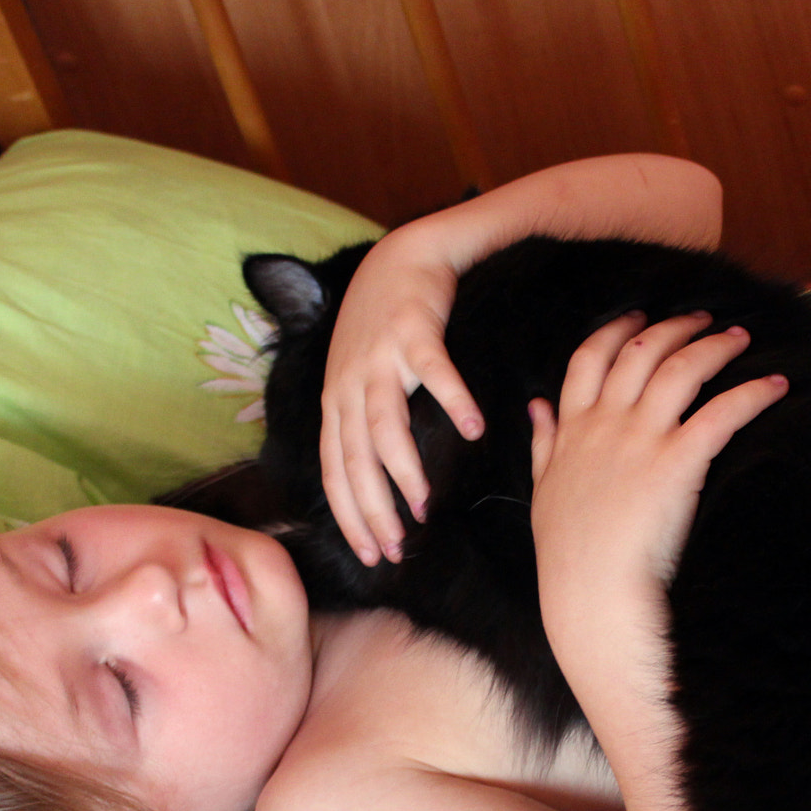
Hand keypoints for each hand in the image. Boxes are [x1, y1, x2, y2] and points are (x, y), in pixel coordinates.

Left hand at [320, 225, 486, 565]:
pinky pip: (433, 372)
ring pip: (383, 425)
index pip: (335, 472)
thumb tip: (375, 475)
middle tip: (394, 548)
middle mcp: (349, 384)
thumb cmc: (385, 322)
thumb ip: (363, 421)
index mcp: (336, 401)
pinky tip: (475, 430)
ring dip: (402, 470)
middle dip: (372, 509)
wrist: (403, 256)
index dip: (350, 516)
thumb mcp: (359, 376)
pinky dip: (453, 402)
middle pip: (355, 459)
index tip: (371, 554)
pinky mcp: (413, 330)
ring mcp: (379, 358)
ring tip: (422, 506)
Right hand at [529, 312, 786, 654]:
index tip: (638, 318)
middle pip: (640, 352)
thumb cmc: (567, 555)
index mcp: (573, 430)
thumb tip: (536, 408)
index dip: (616, 330)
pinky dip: (752, 393)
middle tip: (700, 319)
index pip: (589, 359)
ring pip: (681, 368)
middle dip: (674, 328)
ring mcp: (642, 440)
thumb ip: (543, 444)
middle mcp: (606, 424)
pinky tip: (774, 386)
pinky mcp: (678, 462)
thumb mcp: (542, 492)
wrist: (590, 594)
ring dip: (714, 346)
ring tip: (738, 338)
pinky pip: (721, 412)